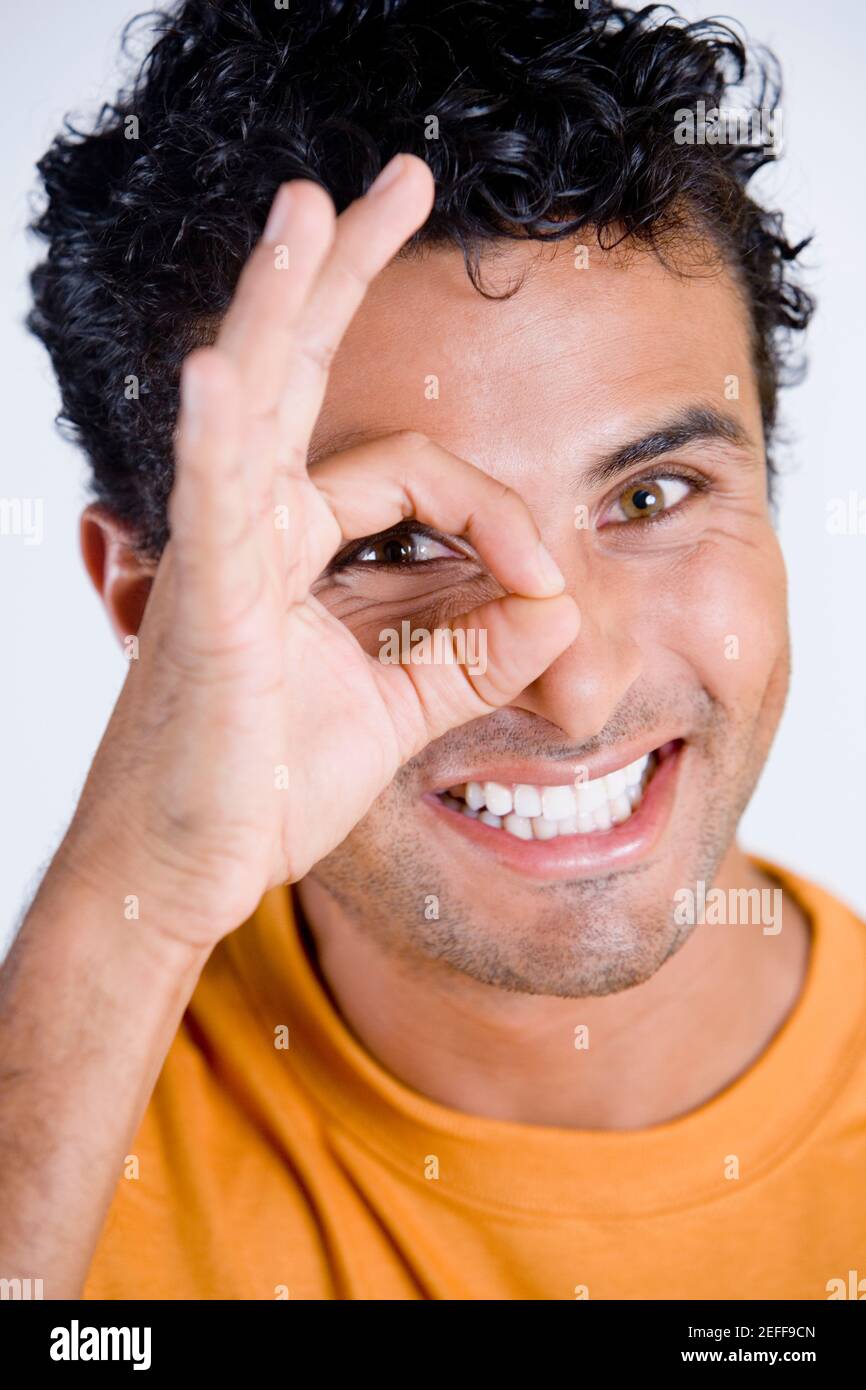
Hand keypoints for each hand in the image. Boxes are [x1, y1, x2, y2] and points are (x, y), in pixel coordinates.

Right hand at [61, 155, 579, 947]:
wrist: (182, 870)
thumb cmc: (260, 784)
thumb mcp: (394, 710)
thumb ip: (473, 658)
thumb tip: (564, 614)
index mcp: (293, 545)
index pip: (410, 471)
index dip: (499, 508)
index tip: (550, 585)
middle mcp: (250, 528)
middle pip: (300, 370)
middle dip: (342, 271)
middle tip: (392, 181)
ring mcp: (218, 557)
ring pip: (248, 401)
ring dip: (275, 300)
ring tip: (308, 205)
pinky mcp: (200, 610)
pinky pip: (206, 508)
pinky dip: (213, 441)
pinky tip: (217, 367)